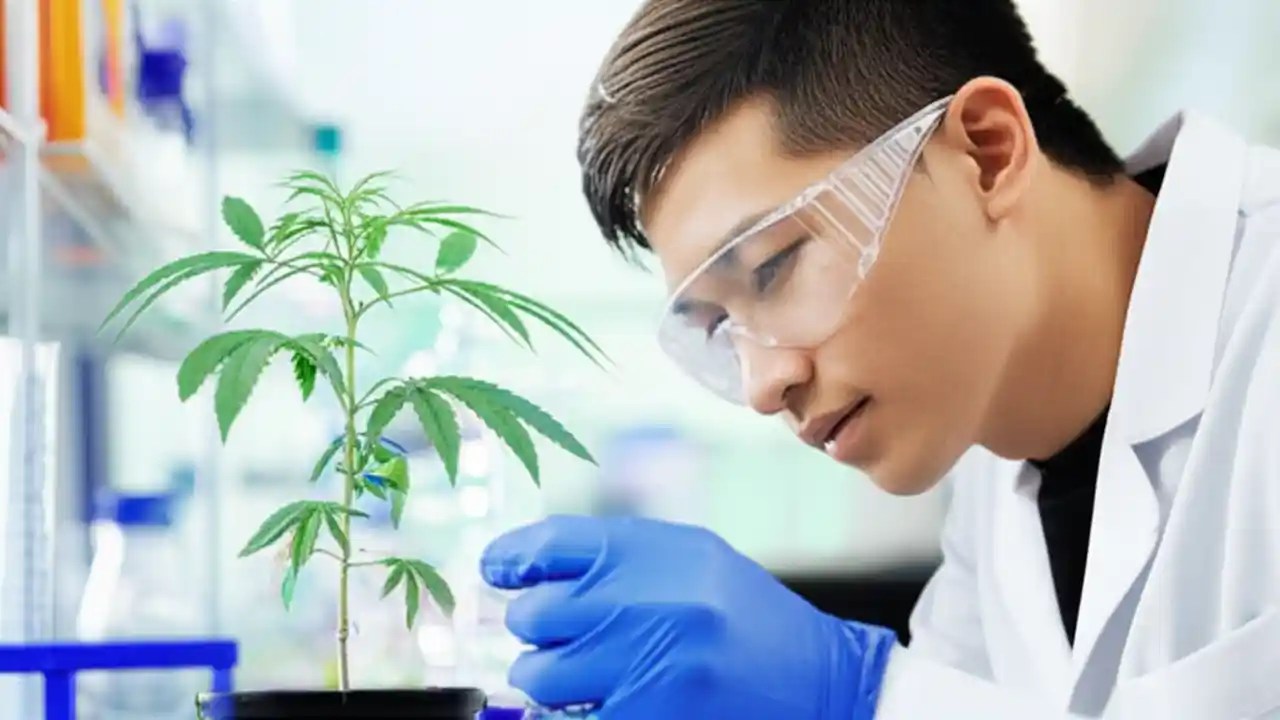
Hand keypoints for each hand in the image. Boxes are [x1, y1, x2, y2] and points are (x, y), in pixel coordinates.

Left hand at [480, 515, 897, 718]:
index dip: (511, 558)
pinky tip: (604, 701)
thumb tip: (524, 569)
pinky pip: (570, 717)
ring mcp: (646, 666)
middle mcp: (647, 603)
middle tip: (567, 637)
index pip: (551, 544)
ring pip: (538, 674)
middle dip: (540, 630)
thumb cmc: (749, 617)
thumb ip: (618, 558)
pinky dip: (576, 712)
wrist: (822, 679)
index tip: (498, 571)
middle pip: (534, 613)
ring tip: (585, 676)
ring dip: (549, 678)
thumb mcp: (693, 560)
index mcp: (658, 552)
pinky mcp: (650, 716)